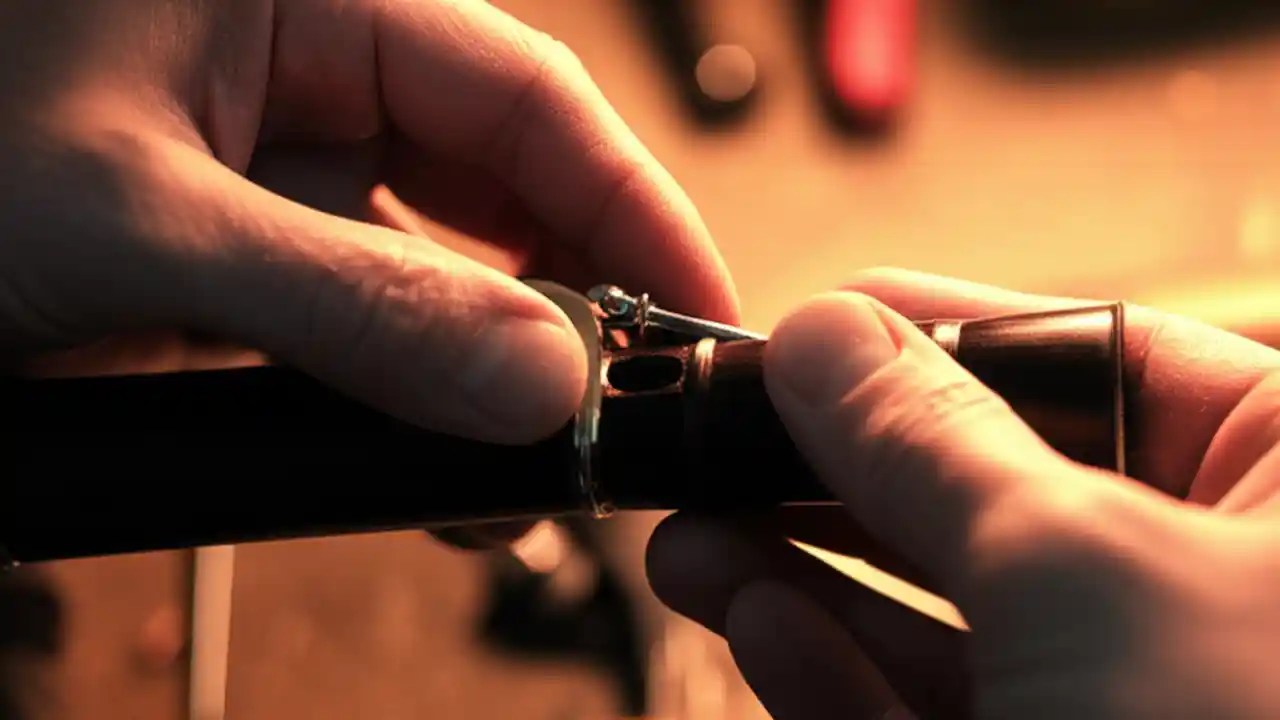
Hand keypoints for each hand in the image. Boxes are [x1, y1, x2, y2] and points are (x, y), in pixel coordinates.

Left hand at [0, 0, 735, 432]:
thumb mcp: (133, 227)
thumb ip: (351, 304)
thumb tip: (535, 380)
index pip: (529, 99)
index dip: (635, 210)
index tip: (702, 320)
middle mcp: (306, 75)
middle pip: (505, 188)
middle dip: (576, 307)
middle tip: (627, 417)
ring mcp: (278, 177)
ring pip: (444, 272)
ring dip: (497, 375)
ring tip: (535, 477)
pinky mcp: (247, 263)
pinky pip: (372, 329)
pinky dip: (416, 405)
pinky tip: (449, 477)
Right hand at [647, 268, 1279, 718]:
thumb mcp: (1078, 571)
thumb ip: (935, 439)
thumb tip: (827, 334)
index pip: (1083, 353)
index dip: (931, 329)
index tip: (805, 325)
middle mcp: (1213, 583)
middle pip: (986, 483)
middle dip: (836, 466)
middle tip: (717, 437)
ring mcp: (1123, 695)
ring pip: (941, 607)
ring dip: (802, 567)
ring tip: (692, 532)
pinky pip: (928, 711)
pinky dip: (833, 669)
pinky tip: (754, 617)